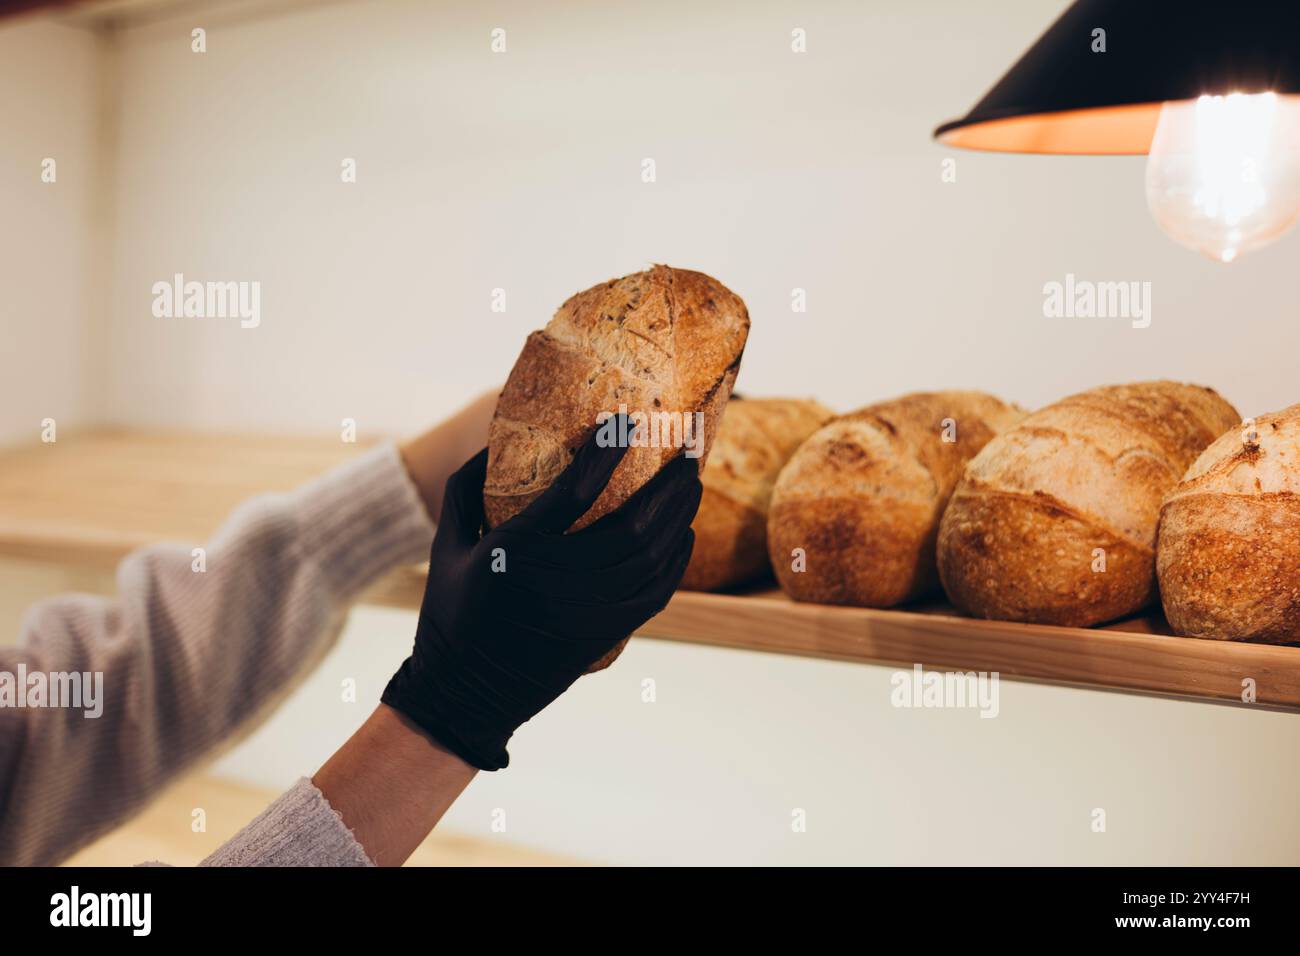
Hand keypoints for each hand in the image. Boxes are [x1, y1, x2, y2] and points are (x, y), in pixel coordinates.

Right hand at [381, 420, 700, 769]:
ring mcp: (586, 613)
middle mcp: (556, 582)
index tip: (628, 422)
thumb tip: (498, 439)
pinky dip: (677, 559)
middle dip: (669, 483)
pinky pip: (656, 592)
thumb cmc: (451, 612)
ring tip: (691, 483)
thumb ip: (467, 486)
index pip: (574, 491)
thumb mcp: (445, 543)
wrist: (464, 695)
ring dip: (680, 515)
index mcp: (514, 552)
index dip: (606, 452)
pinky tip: (684, 533)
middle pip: (633, 525)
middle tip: (687, 448)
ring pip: (652, 557)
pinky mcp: (605, 635)